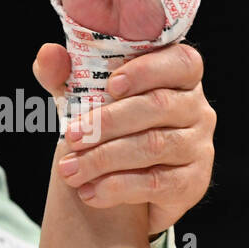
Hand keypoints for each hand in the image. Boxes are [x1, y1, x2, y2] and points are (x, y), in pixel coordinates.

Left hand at [33, 41, 214, 235]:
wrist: (127, 190)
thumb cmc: (112, 130)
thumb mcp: (85, 99)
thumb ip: (65, 75)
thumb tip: (49, 54)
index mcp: (179, 78)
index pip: (181, 62)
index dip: (148, 70)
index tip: (111, 85)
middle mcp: (198, 110)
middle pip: (159, 105)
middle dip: (108, 121)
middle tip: (71, 137)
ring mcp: (200, 147)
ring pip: (154, 145)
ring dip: (105, 158)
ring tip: (71, 170)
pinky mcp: (195, 182)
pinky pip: (158, 183)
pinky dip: (118, 187)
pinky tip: (91, 193)